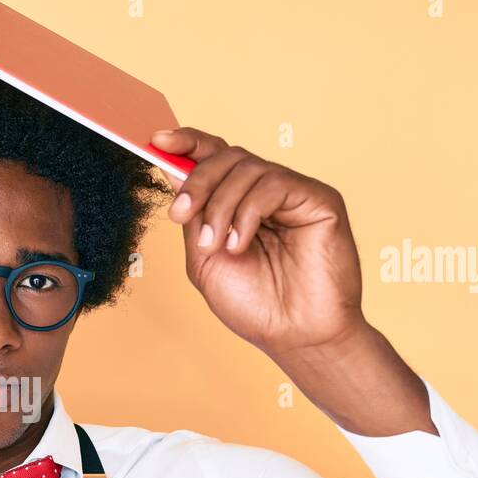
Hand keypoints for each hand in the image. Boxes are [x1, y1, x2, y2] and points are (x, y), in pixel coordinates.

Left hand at [151, 128, 366, 357]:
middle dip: (197, 182)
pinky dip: (247, 212)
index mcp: (238, 202)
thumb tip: (170, 169)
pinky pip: (274, 184)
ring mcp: (293, 194)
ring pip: (247, 168)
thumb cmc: (254, 305)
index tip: (157, 140)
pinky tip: (241, 244)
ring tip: (217, 246)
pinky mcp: (320, 199)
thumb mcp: (205, 259)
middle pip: (226, 156)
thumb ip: (193, 216)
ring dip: (220, 206)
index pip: (214, 157)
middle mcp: (266, 192)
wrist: (294, 336)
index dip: (187, 142)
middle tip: (180, 216)